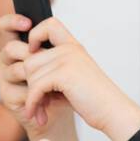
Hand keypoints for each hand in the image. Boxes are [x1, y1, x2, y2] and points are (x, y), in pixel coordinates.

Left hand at [0, 14, 139, 138]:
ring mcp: (67, 60)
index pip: (49, 24)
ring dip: (32, 97)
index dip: (35, 35)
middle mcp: (70, 50)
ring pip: (30, 74)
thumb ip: (54, 69)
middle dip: (30, 84)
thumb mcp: (74, 78)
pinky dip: (33, 104)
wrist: (114, 113)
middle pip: (30, 59)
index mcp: (74, 48)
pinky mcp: (64, 74)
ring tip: (40, 110)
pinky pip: (35, 87)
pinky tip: (38, 116)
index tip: (33, 52)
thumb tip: (26, 70)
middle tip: (38, 102)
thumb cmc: (95, 101)